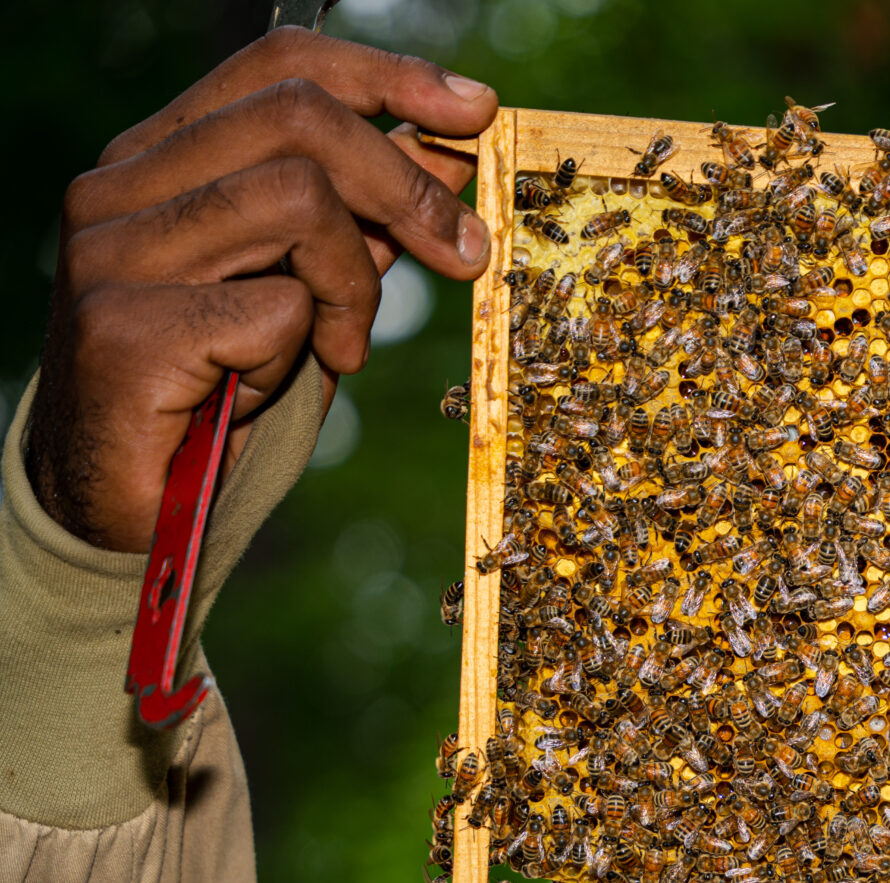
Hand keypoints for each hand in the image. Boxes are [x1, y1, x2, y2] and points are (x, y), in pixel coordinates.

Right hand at [24, 29, 498, 551]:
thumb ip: (361, 219)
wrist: (129, 507)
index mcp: (158, 158)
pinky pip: (275, 307)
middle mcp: (118, 187)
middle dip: (407, 185)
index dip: (391, 77)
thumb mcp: (310, 287)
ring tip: (339, 349)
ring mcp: (111, 253)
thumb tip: (448, 151)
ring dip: (354, 286)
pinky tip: (266, 390)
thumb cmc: (224, 392)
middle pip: (300, 121)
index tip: (477, 113)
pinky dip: (302, 353)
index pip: (280, 67)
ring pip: (296, 202)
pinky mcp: (122, 329)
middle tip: (463, 256)